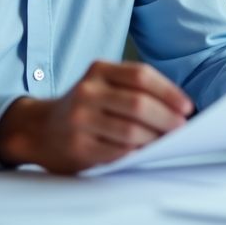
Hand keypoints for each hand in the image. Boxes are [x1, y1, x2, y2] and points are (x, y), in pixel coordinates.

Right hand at [0, 61, 192, 173]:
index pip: (141, 76)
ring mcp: (80, 120)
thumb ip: (132, 90)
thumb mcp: (102, 86)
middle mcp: (87, 92)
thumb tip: (177, 110)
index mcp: (98, 71)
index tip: (187, 107)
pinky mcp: (78, 146)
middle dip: (167, 119)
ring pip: (131, 131)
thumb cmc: (83, 108)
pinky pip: (118, 152)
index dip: (169, 92)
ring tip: (164, 142)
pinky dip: (137, 153)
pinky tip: (143, 153)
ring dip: (155, 139)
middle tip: (181, 128)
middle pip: (139, 103)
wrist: (39, 129)